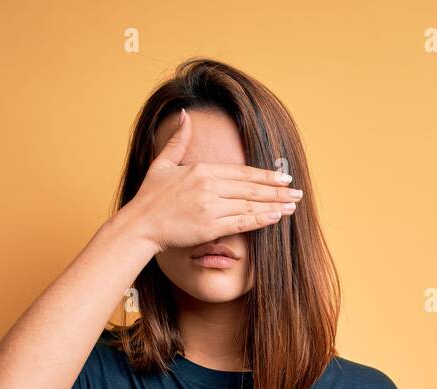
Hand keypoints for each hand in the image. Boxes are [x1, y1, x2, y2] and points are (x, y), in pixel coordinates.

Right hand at [123, 108, 301, 252]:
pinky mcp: (210, 226)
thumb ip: (178, 141)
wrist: (139, 225)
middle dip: (277, 190)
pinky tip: (276, 217)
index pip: (242, 172)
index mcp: (202, 170)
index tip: (283, 176)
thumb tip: (184, 115)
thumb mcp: (162, 163)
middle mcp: (209, 186)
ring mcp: (211, 206)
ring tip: (293, 205)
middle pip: (251, 188)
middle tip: (297, 191)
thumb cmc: (150, 198)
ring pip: (251, 205)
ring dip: (275, 205)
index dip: (265, 175)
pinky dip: (261, 219)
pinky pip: (242, 222)